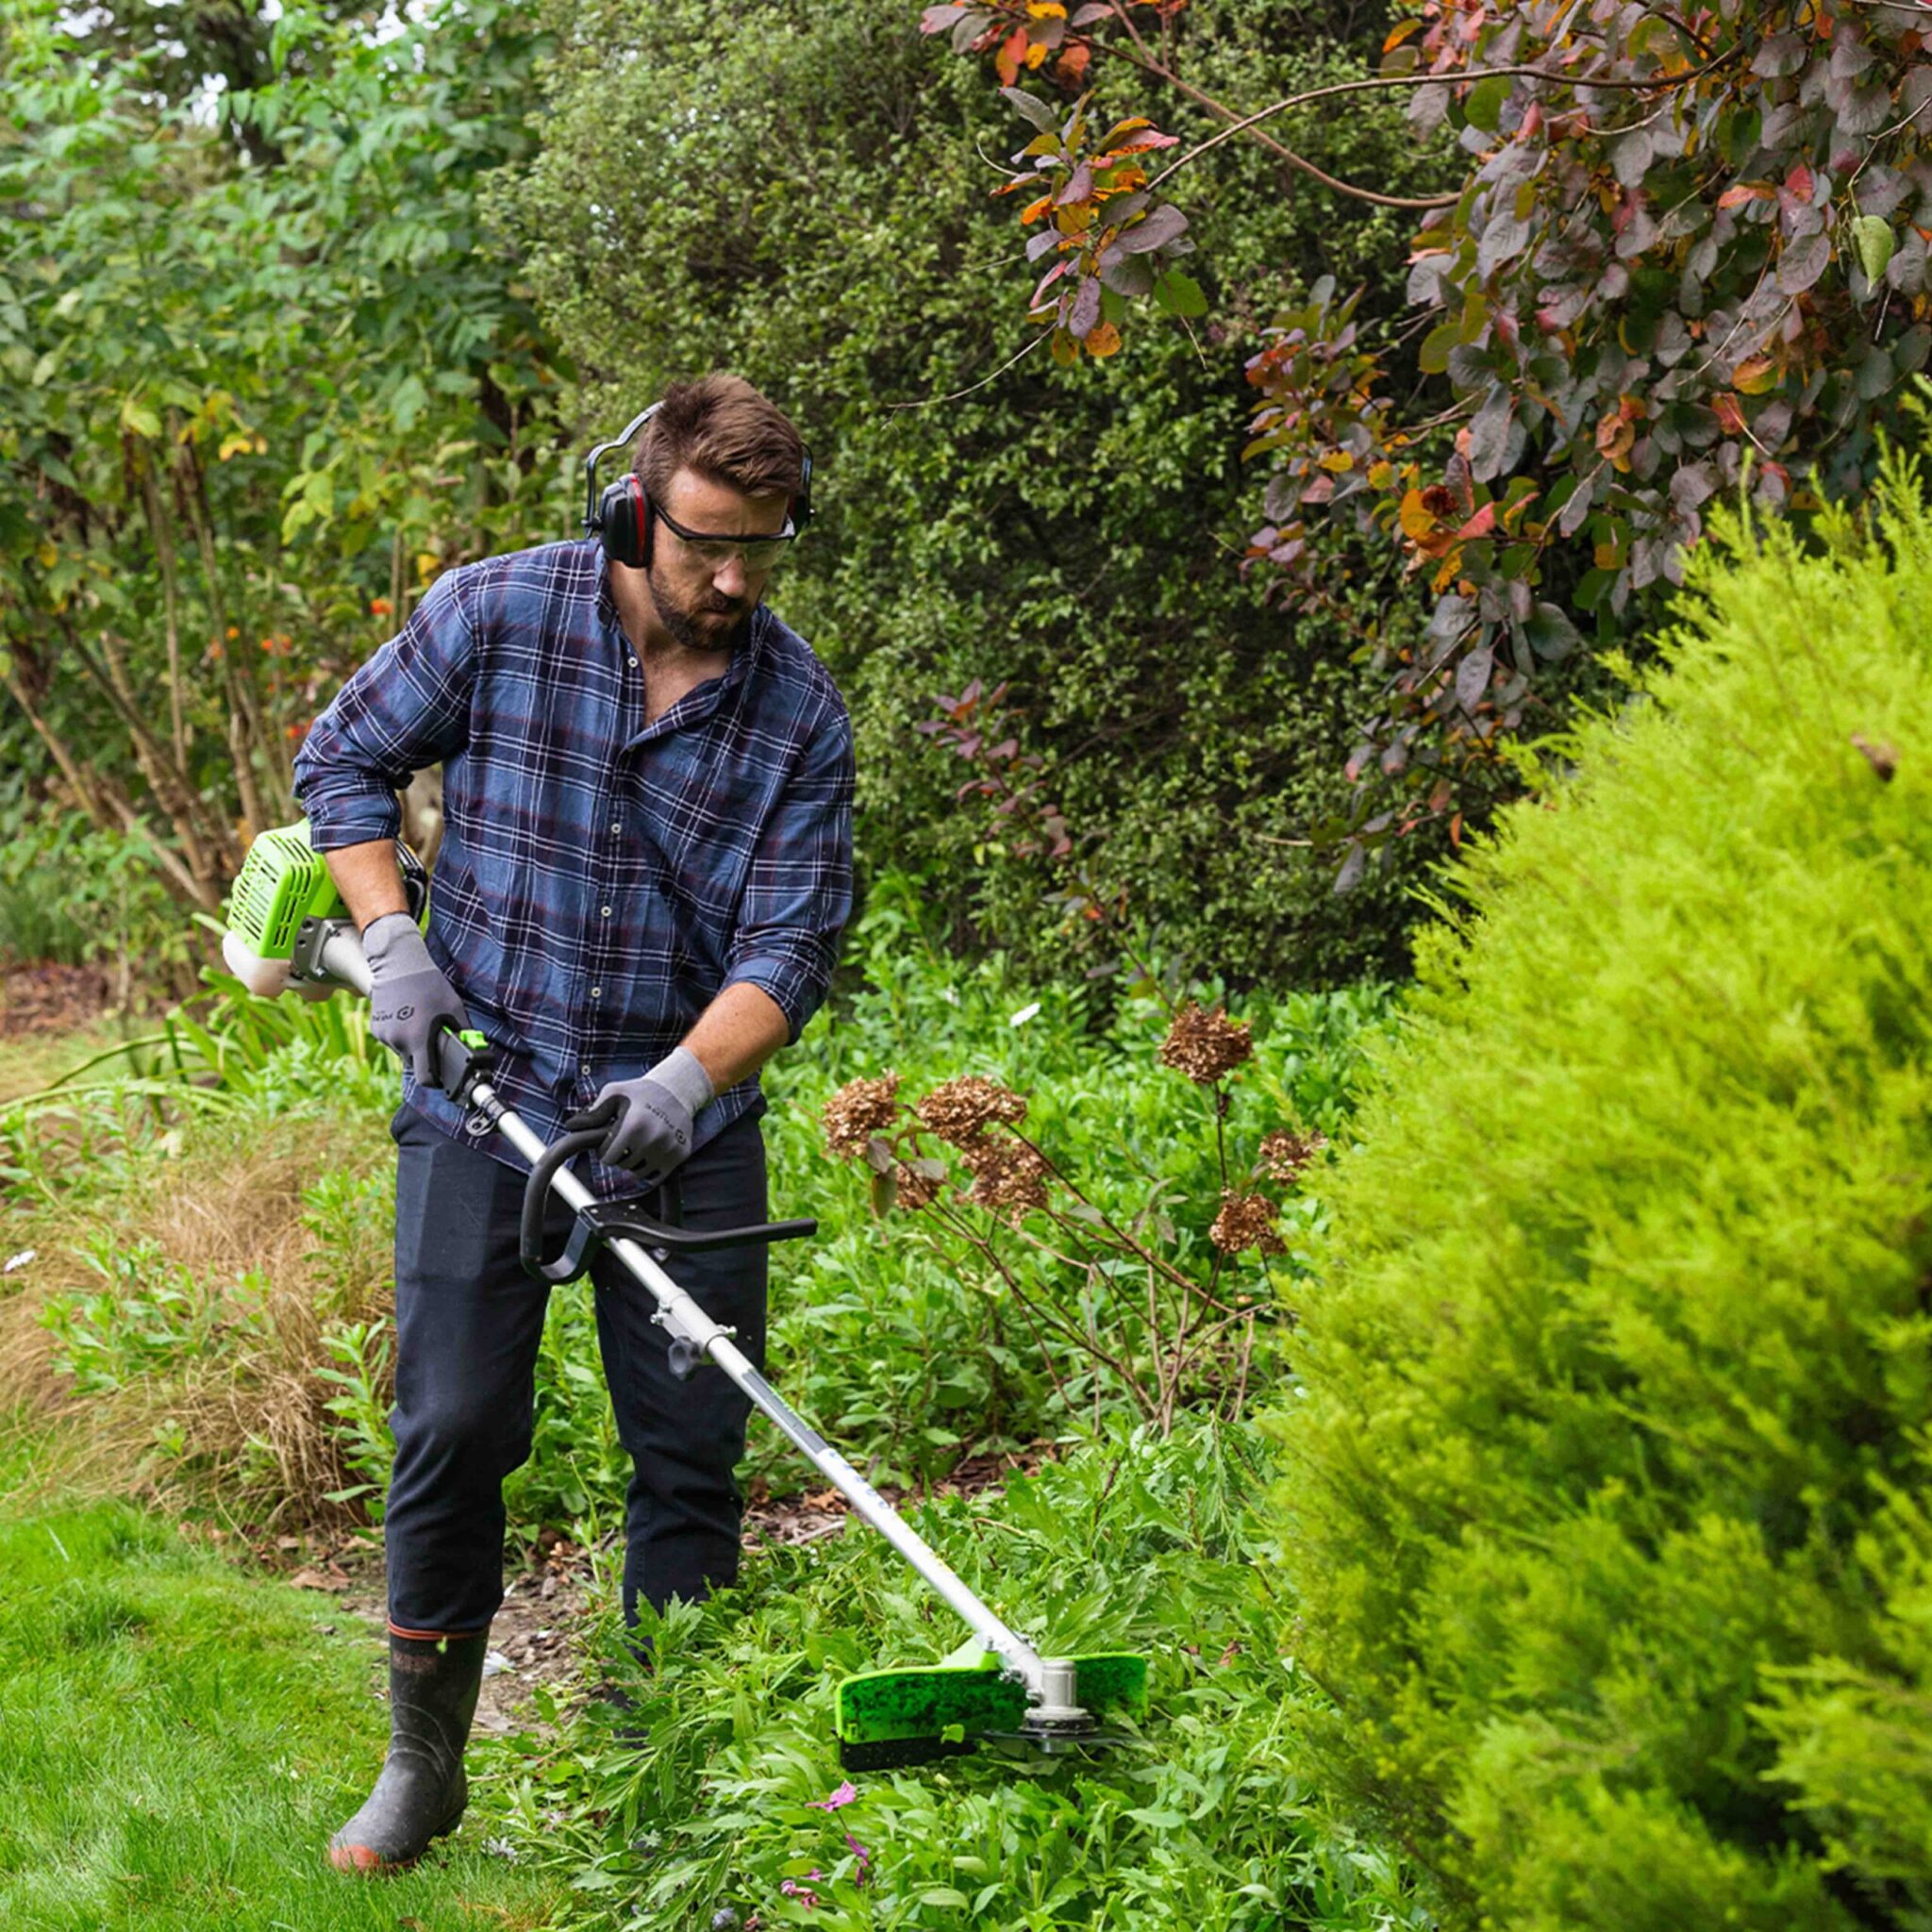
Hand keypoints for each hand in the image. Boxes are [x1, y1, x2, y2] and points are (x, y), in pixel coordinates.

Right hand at [363, 912, 468, 1090]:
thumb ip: (462, 1033)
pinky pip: (392, 1040)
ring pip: (403, 1051)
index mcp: (419, 1039)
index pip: (426, 1078)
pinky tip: (407, 1017)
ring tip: (420, 1021)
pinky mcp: (376, 1028)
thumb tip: (473, 1051)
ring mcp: (385, 1035)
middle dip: (425, 1058)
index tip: (442, 1079)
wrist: (399, 964)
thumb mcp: (454, 1008)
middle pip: (415, 1064)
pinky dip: (400, 1035)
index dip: (436, 1081)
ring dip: (412, 1045)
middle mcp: (399, 1040)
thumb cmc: (431, 985)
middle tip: (434, 1039)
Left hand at [568, 1046, 714, 1180]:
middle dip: (620, 1155)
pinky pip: (656, 1176)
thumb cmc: (641, 1092)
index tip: (610, 1140)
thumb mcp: (615, 1094)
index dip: (605, 1151)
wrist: (677, 1091)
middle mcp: (654, 1139)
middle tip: (626, 1140)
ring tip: (639, 1143)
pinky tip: (651, 1152)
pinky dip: (650, 1169)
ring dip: (634, 1163)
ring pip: (639, 1173)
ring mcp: (669, 1149)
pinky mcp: (681, 1155)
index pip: (608, 1158)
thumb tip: (571, 1126)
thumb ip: (593, 1112)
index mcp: (634, 1125)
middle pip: (623, 1166)